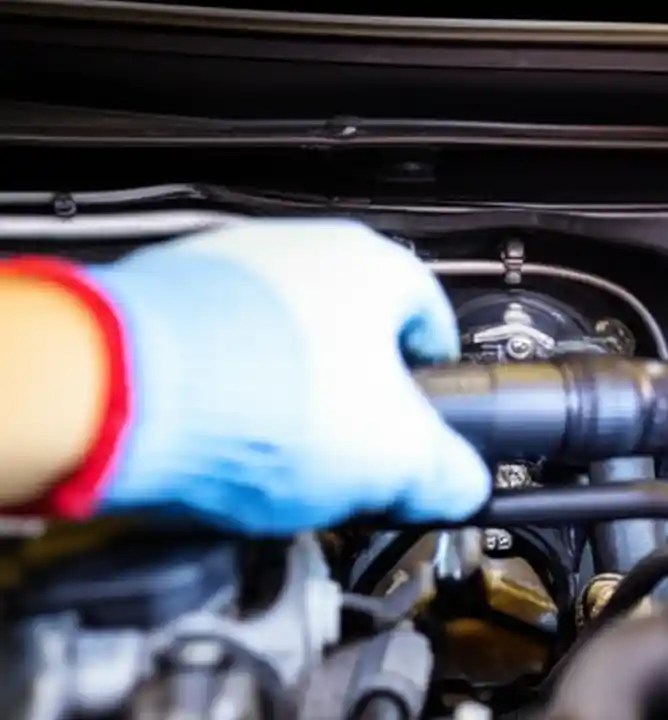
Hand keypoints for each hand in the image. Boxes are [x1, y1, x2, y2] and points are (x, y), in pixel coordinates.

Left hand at [87, 219, 488, 532]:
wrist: (117, 394)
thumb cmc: (254, 400)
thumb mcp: (394, 460)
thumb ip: (446, 472)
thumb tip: (460, 486)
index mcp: (376, 268)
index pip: (434, 325)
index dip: (435, 388)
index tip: (424, 427)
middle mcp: (302, 250)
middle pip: (355, 337)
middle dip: (354, 401)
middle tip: (348, 457)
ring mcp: (227, 268)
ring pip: (283, 342)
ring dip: (286, 395)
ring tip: (273, 456)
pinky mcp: (164, 298)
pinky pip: (216, 350)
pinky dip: (222, 392)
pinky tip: (217, 439)